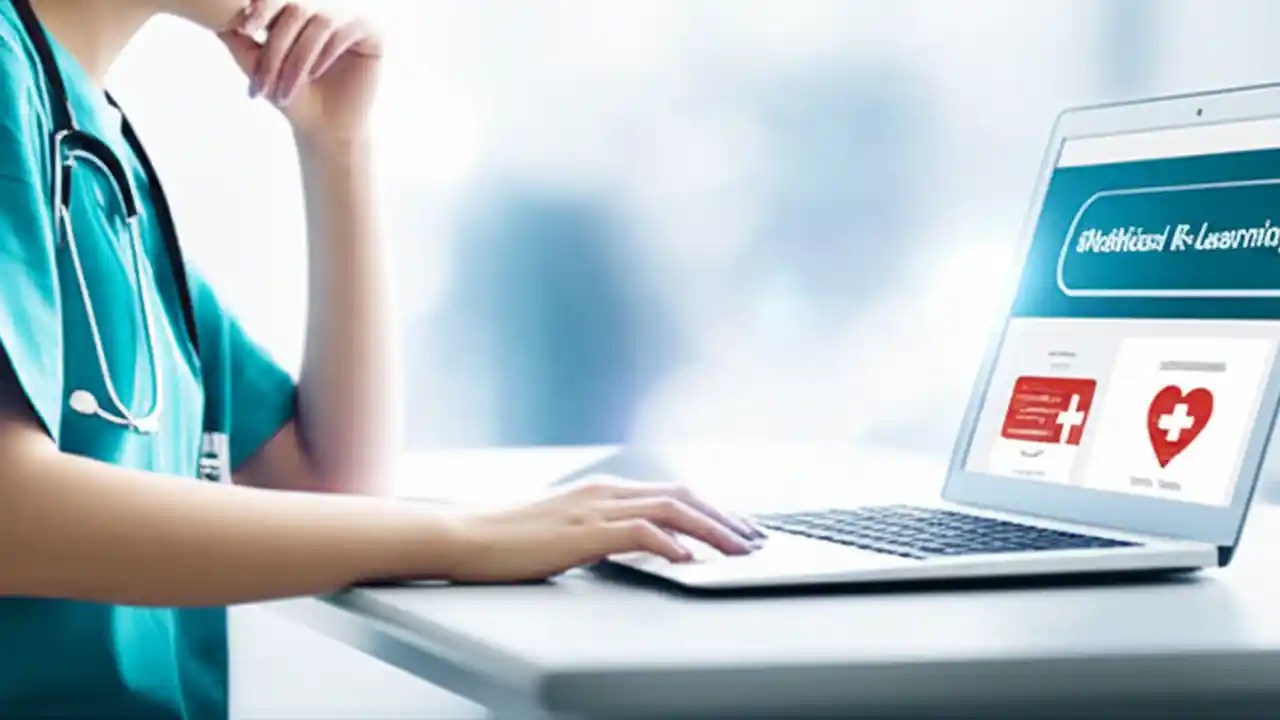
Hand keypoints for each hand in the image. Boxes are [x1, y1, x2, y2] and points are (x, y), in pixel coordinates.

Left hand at [218, 0, 381, 142]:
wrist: (324, 128)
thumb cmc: (294, 96)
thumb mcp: (258, 65)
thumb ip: (239, 39)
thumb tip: (212, 16)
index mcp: (300, 9)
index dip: (263, 7)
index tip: (247, 28)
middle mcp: (325, 7)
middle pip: (296, 10)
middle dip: (277, 48)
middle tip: (263, 84)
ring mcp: (350, 17)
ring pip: (319, 22)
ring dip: (298, 60)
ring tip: (286, 92)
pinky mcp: (371, 32)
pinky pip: (346, 30)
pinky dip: (327, 52)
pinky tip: (316, 74)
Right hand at [445, 477, 766, 582]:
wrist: (467, 535)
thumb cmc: (511, 539)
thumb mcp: (568, 530)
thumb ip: (604, 532)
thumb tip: (642, 545)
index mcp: (606, 490)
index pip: (674, 493)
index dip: (713, 510)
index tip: (741, 530)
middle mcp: (607, 492)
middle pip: (683, 496)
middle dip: (725, 518)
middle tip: (755, 540)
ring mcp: (595, 509)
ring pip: (670, 510)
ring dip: (711, 530)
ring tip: (738, 551)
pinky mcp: (581, 532)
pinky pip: (637, 533)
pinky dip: (668, 543)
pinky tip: (687, 559)